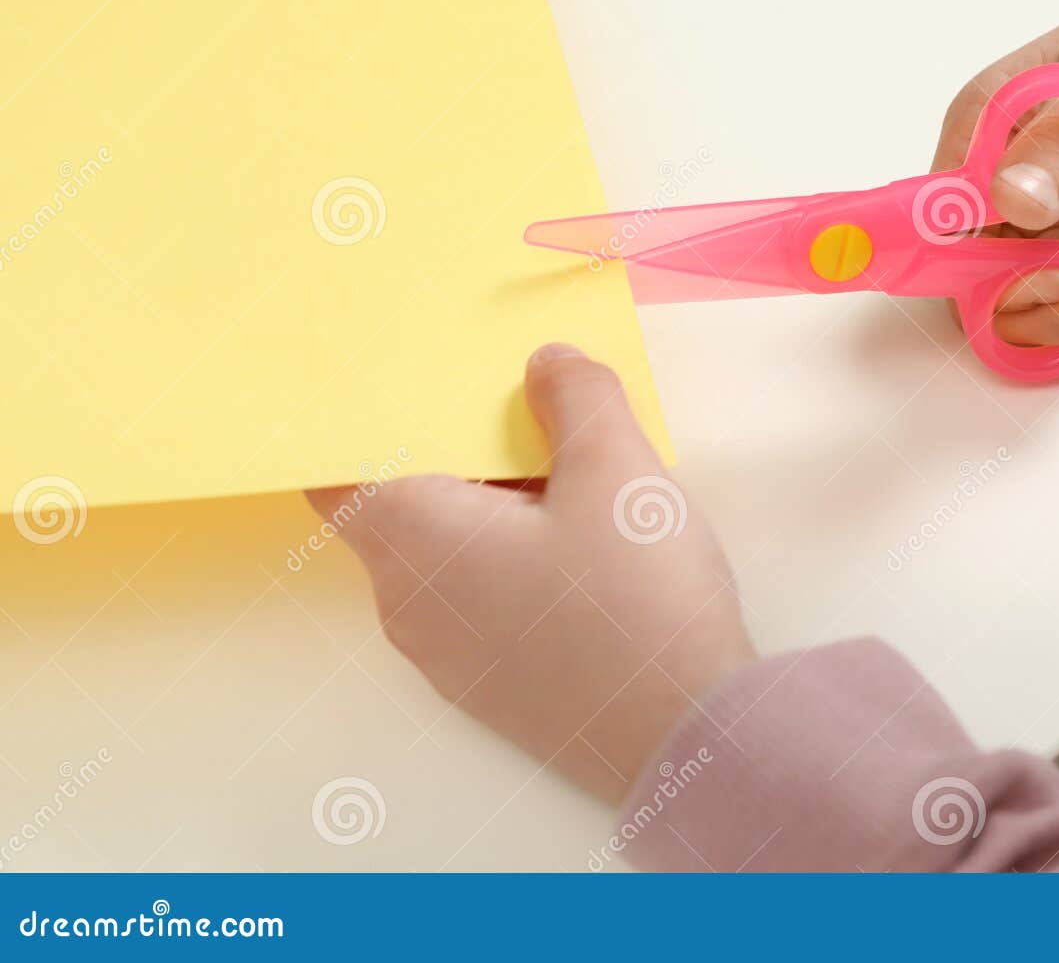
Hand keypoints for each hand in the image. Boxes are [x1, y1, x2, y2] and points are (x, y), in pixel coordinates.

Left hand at [307, 344, 753, 803]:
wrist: (685, 734)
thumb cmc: (635, 596)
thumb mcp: (616, 467)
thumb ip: (575, 398)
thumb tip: (545, 365)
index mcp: (412, 537)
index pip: (331, 472)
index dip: (357, 425)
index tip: (401, 388)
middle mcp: (407, 602)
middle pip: (397, 506)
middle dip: (448, 452)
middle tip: (514, 405)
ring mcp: (446, 655)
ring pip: (443, 555)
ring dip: (487, 507)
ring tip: (565, 469)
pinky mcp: (491, 687)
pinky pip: (475, 600)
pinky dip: (507, 558)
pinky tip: (582, 544)